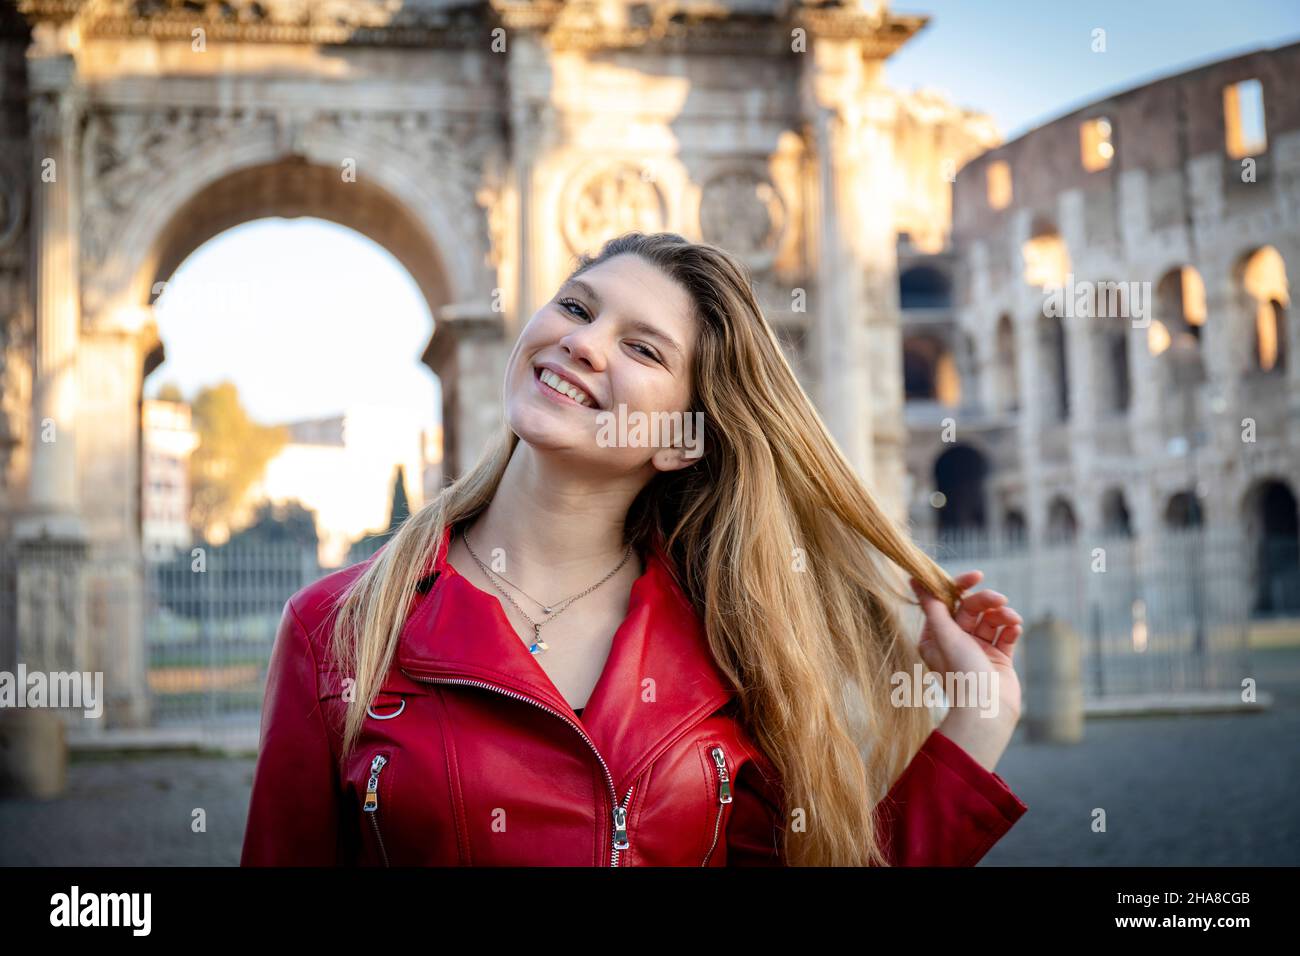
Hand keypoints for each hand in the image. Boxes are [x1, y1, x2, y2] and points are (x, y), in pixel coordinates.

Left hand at [908, 570, 1023, 771]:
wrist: (987, 710)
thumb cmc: (961, 673)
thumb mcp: (944, 634)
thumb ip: (932, 605)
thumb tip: (914, 578)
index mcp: (936, 636)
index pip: (948, 602)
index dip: (961, 586)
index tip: (977, 576)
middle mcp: (956, 641)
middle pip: (972, 609)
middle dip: (987, 601)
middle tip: (1000, 600)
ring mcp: (979, 650)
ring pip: (992, 620)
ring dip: (1003, 615)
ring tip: (1012, 619)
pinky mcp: (999, 659)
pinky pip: (1006, 635)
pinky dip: (1012, 629)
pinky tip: (1016, 629)